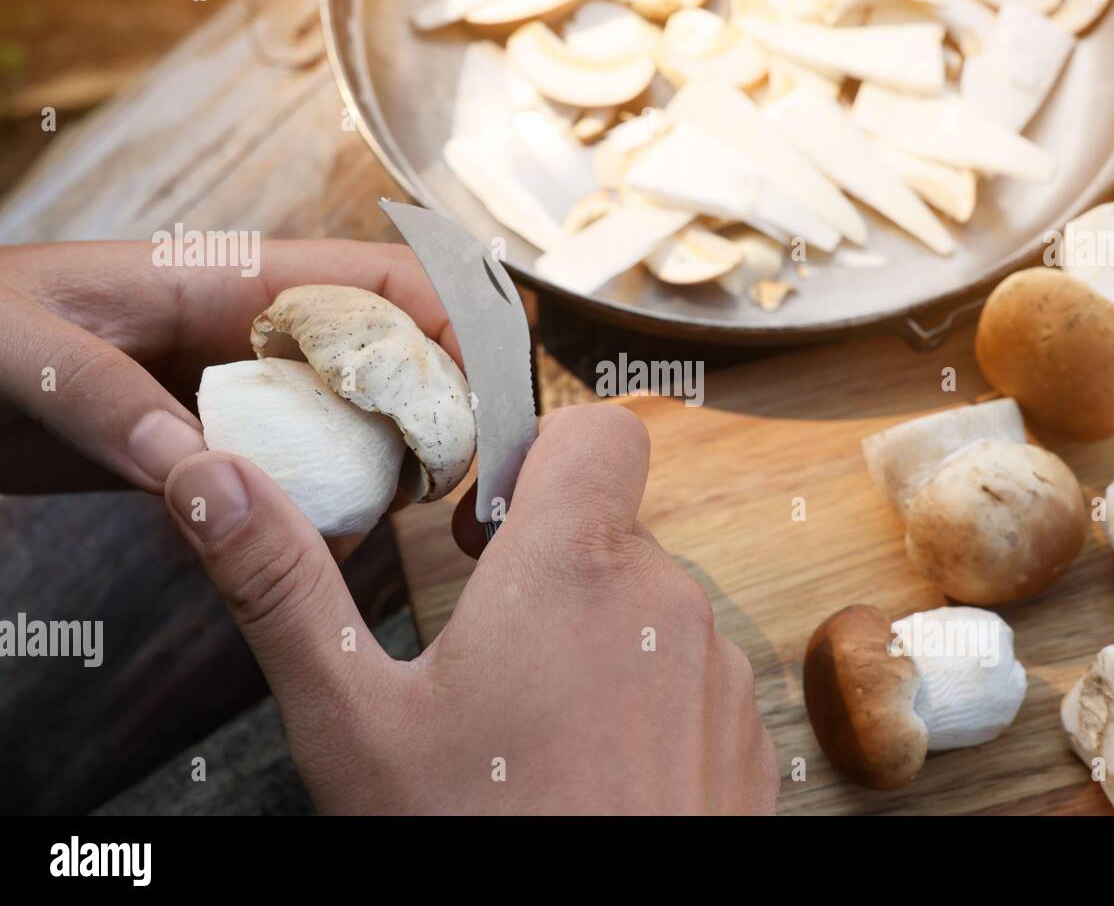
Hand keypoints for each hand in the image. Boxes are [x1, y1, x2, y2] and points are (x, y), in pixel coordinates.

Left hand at [0, 240, 460, 495]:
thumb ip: (107, 398)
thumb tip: (201, 474)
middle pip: (397, 363)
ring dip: (385, 480)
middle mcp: (256, 338)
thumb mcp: (18, 349)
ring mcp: (243, 399)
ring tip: (379, 532)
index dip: (458, 328)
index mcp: (231, 280)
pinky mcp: (216, 455)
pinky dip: (318, 523)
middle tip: (454, 495)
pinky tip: (302, 561)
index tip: (481, 410)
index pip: (389, 281)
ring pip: (359, 431)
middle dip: (442, 417)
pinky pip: (297, 486)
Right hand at [164, 404, 778, 813]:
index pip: (596, 431)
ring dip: (593, 638)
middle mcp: (665, 601)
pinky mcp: (742, 733)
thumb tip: (213, 483)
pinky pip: (689, 676)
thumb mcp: (354, 722)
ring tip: (531, 728)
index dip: (540, 450)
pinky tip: (591, 767)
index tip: (485, 518)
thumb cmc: (480, 840)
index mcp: (573, 568)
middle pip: (609, 529)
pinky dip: (643, 699)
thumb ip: (286, 588)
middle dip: (546, 567)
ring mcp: (717, 671)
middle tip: (484, 648)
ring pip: (646, 607)